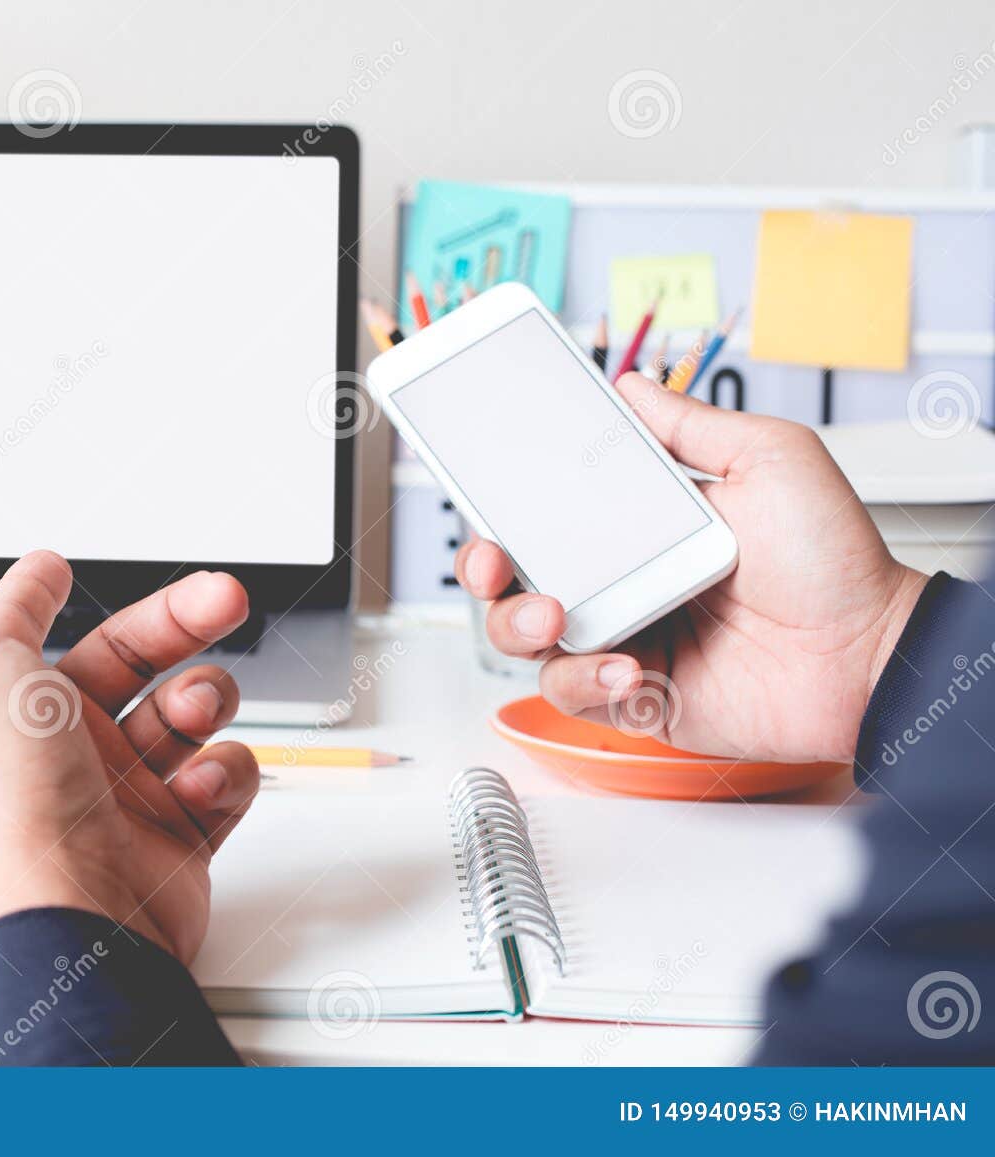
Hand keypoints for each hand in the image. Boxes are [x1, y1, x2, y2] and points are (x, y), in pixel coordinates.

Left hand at [0, 502, 261, 962]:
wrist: (69, 913)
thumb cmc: (2, 799)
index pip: (18, 628)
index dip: (33, 591)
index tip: (52, 565)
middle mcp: (52, 745)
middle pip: (127, 656)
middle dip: (177, 621)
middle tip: (221, 598)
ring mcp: (115, 791)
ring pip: (185, 711)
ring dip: (201, 699)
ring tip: (190, 715)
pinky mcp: (173, 834)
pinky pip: (223, 776)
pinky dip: (222, 772)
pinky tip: (197, 783)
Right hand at [455, 373, 927, 764]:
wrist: (870, 652)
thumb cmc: (833, 560)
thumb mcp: (768, 460)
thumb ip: (691, 427)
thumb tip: (629, 388)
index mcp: (639, 528)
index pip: (547, 516)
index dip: (503, 512)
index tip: (485, 505)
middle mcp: (623, 584)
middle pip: (516, 580)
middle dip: (484, 573)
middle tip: (494, 566)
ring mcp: (626, 641)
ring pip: (530, 643)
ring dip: (521, 628)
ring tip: (556, 619)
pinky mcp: (639, 699)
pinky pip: (576, 693)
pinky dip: (585, 681)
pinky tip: (626, 666)